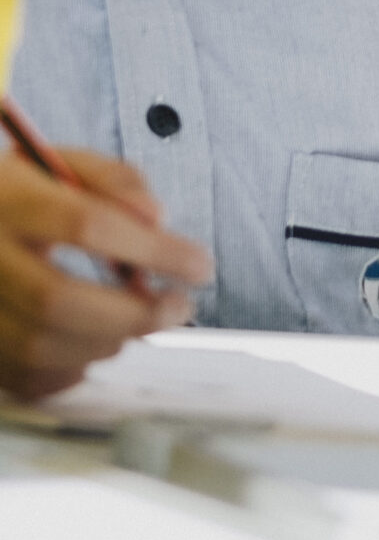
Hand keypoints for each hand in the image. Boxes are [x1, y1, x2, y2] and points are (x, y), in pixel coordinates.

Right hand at [0, 149, 212, 399]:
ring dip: (108, 341)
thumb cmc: (25, 193)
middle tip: (178, 307)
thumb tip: (155, 220)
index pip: (86, 225)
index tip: (198, 266)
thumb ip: (117, 181)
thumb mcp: (67, 164)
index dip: (153, 250)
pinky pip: (27, 375)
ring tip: (139, 319)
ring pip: (40, 345)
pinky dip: (74, 367)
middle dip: (133, 312)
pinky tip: (99, 340)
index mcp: (10, 198)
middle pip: (56, 299)